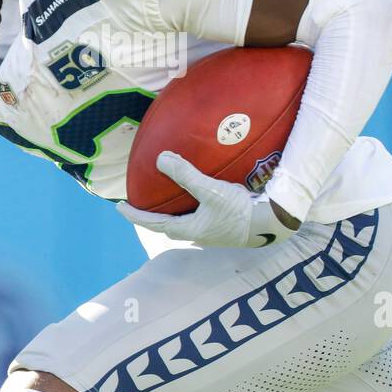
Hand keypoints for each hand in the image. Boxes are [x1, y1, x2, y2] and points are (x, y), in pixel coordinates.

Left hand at [116, 151, 299, 247]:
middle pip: (167, 224)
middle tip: (139, 203)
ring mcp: (211, 231)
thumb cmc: (240, 211)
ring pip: (184, 220)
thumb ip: (186, 175)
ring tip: (164, 197)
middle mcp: (197, 233)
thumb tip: (161, 158)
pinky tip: (196, 194)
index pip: (154, 223)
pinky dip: (189, 205)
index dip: (135, 215)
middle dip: (151, 215)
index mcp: (189, 229)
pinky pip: (199, 214)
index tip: (119, 208)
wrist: (273, 223)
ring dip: (171, 211)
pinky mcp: (223, 224)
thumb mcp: (211, 191)